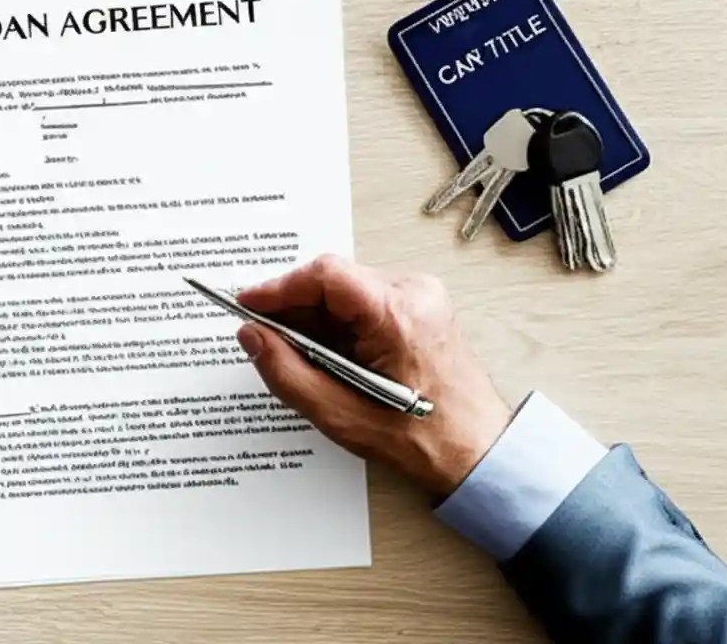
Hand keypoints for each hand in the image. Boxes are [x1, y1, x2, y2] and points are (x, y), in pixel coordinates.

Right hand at [235, 255, 511, 495]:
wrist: (478, 451)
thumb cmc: (423, 440)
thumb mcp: (340, 415)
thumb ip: (287, 372)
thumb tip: (252, 336)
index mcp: (397, 315)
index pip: (325, 275)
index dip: (279, 287)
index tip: (248, 304)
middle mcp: (414, 294)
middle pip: (333, 281)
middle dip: (294, 307)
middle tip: (266, 339)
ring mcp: (422, 298)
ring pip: (346, 291)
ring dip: (316, 318)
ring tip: (302, 357)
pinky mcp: (421, 307)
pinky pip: (364, 301)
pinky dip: (338, 323)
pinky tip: (330, 356)